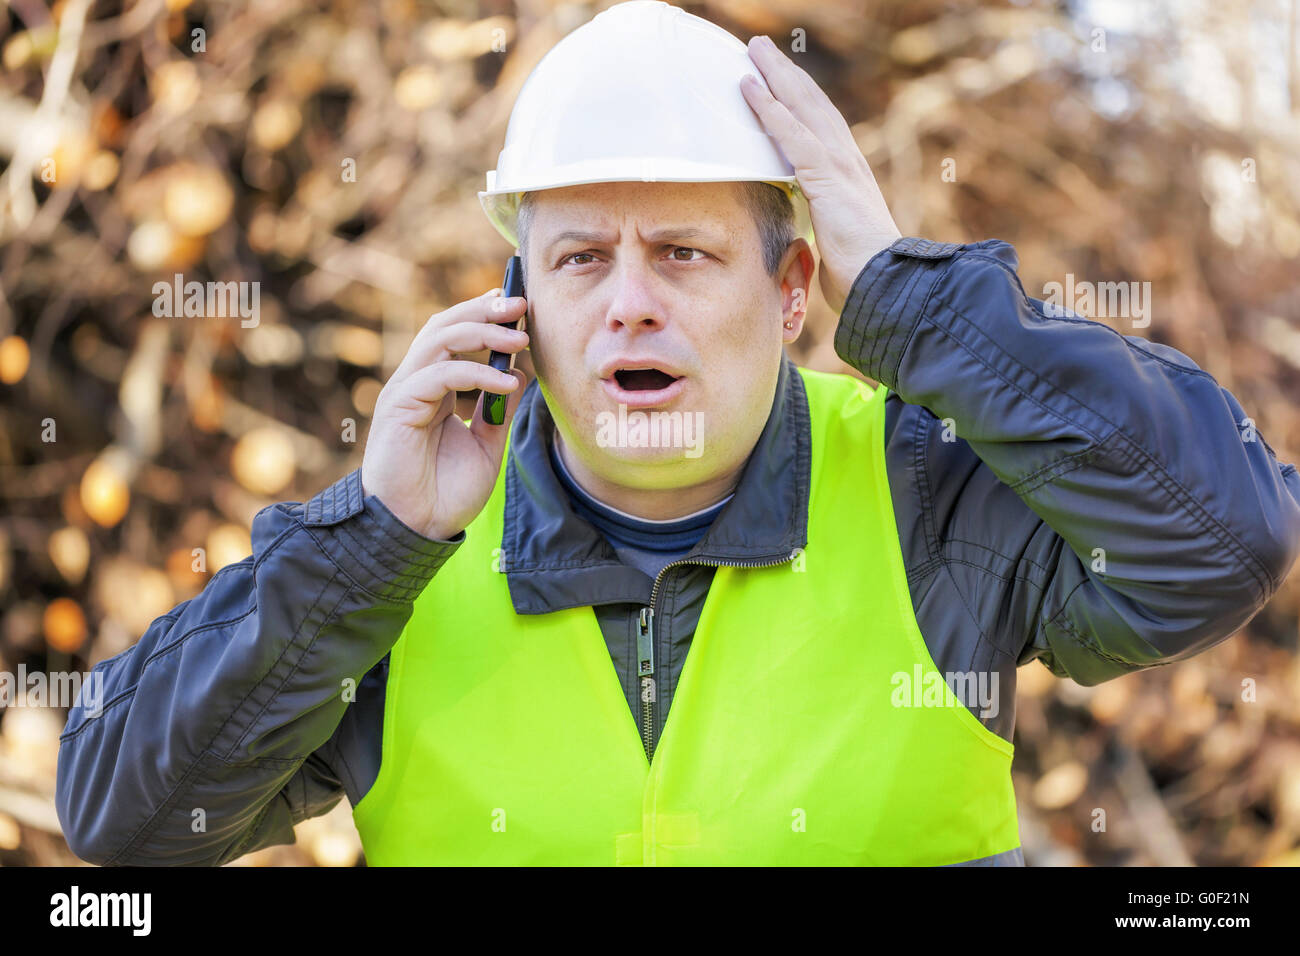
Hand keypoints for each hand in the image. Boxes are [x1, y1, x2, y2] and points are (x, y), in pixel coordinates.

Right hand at [360, 289, 529, 539]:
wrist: (418, 529)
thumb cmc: (446, 493)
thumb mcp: (486, 444)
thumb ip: (498, 409)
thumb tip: (520, 374)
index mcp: (434, 388)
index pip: (455, 335)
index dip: (484, 317)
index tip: (519, 309)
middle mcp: (416, 383)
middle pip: (445, 326)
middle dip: (484, 310)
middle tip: (521, 304)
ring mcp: (405, 392)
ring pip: (439, 339)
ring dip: (482, 331)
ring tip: (521, 338)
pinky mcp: (399, 407)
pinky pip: (440, 375)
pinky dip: (477, 372)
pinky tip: (507, 381)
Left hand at [741, 34, 901, 313]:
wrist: (886, 283)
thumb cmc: (862, 273)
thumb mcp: (836, 242)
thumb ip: (822, 229)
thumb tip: (810, 239)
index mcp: (848, 174)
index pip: (821, 126)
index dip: (800, 100)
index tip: (781, 78)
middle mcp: (847, 160)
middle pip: (811, 105)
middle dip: (786, 74)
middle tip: (762, 49)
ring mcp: (839, 165)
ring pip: (802, 109)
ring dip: (776, 76)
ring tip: (754, 50)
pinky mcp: (828, 177)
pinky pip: (793, 135)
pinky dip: (770, 110)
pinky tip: (751, 88)